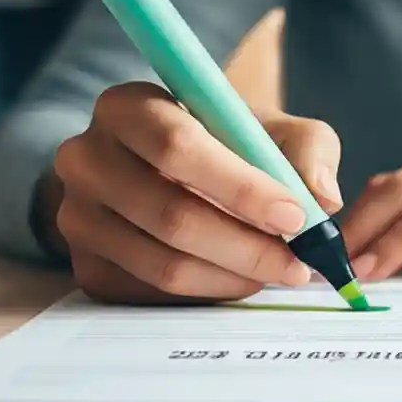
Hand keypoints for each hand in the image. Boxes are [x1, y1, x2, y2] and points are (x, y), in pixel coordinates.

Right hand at [49, 82, 342, 303]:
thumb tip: (323, 200)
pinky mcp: (86, 265)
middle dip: (247, 246)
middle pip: (169, 214)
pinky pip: (153, 294)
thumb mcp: (268, 128)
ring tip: (276, 272)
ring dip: (233, 276)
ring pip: (163, 263)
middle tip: (298, 263)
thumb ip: (307, 150)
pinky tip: (239, 278)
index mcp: (127, 107)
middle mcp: (86, 158)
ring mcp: (78, 216)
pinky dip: (208, 292)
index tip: (296, 216)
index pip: (176, 147)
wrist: (163, 173)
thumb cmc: (223, 144)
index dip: (240, 187)